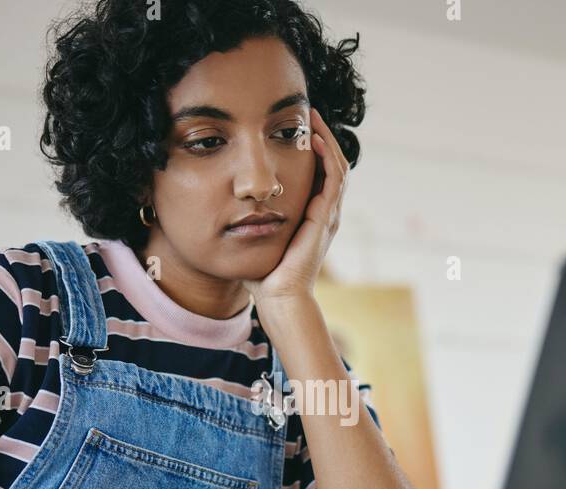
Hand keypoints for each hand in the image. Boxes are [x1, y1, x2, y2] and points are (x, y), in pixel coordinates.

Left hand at [242, 106, 349, 313]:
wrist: (279, 298)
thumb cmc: (265, 276)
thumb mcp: (257, 238)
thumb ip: (250, 221)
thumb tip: (228, 207)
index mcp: (312, 217)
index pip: (320, 174)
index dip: (313, 150)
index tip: (297, 128)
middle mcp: (325, 213)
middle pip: (333, 164)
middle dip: (323, 137)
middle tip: (309, 113)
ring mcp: (328, 216)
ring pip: (337, 167)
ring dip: (327, 140)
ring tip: (313, 118)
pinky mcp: (325, 219)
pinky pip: (333, 180)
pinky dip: (327, 157)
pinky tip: (315, 140)